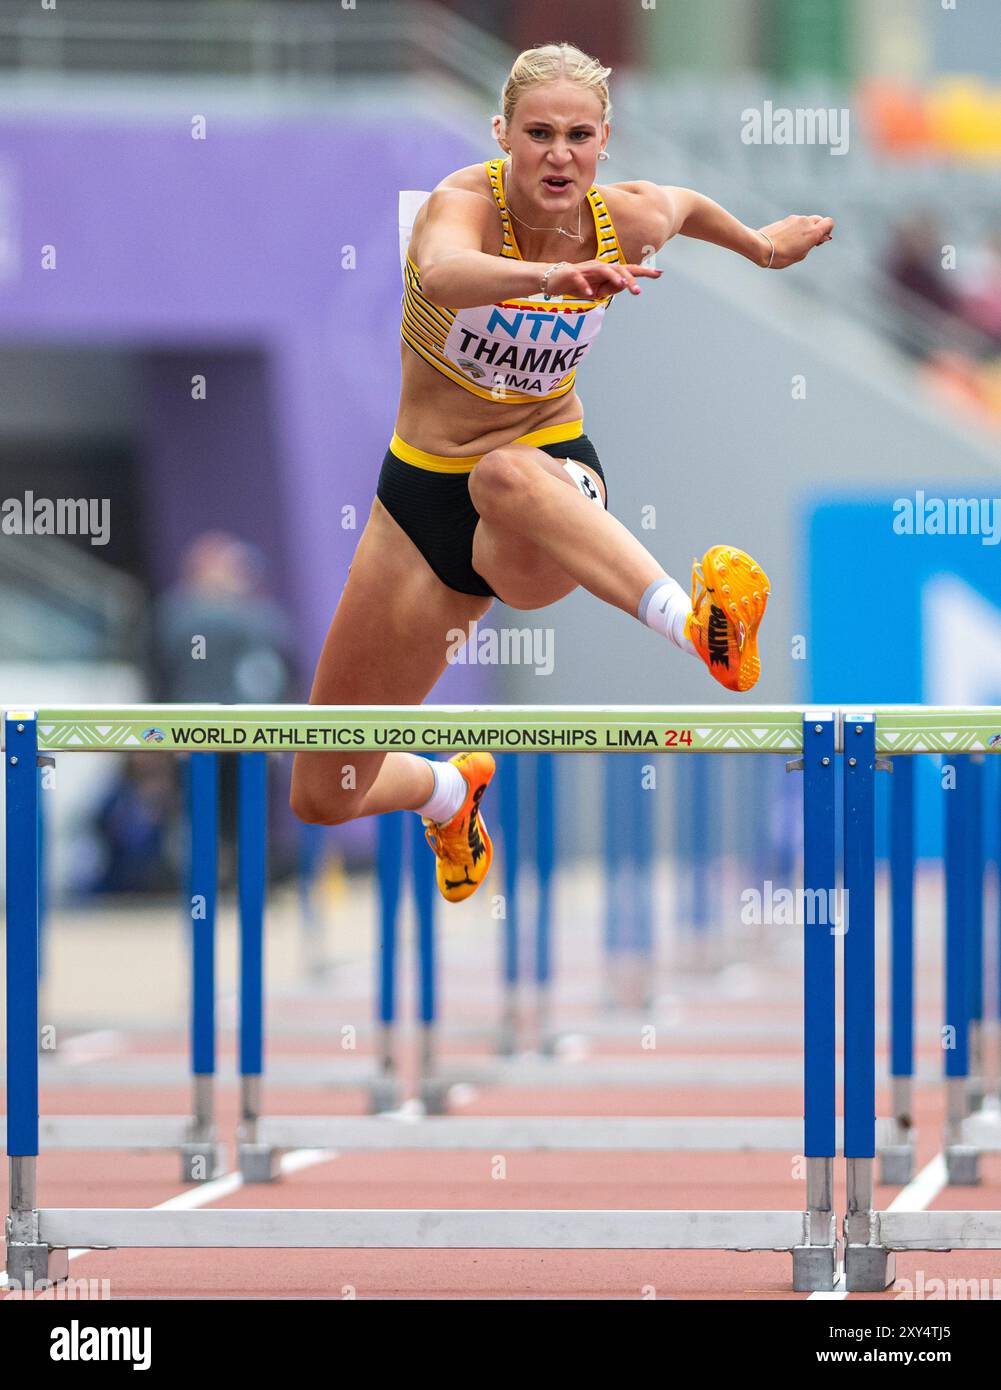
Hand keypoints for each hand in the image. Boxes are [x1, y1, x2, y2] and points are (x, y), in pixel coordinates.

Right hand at [546, 260, 661, 298]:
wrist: (553, 279)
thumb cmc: (578, 284)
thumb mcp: (598, 290)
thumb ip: (611, 288)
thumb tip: (624, 286)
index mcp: (607, 271)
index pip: (628, 270)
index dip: (643, 272)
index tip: (659, 274)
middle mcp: (599, 267)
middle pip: (618, 269)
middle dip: (629, 279)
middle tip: (638, 292)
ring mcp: (586, 269)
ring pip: (603, 270)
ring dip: (613, 277)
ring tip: (621, 286)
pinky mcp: (572, 274)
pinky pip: (579, 279)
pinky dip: (584, 286)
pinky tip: (590, 294)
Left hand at [757, 215, 833, 268]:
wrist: (762, 247)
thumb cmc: (782, 256)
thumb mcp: (801, 254)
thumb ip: (812, 243)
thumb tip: (820, 236)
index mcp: (813, 232)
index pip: (829, 222)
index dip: (828, 230)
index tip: (820, 240)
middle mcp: (806, 222)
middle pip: (819, 219)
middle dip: (817, 228)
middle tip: (809, 241)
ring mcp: (795, 219)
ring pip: (806, 220)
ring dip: (805, 228)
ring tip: (795, 242)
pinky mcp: (786, 219)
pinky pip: (796, 222)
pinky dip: (795, 228)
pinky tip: (787, 239)